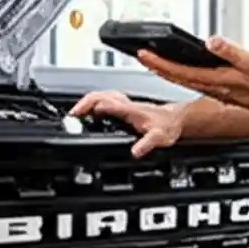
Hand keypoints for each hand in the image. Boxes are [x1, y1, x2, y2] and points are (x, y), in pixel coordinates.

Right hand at [69, 90, 184, 157]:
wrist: (176, 119)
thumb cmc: (167, 126)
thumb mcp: (160, 137)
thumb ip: (147, 144)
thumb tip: (134, 152)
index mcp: (131, 110)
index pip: (108, 104)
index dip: (94, 108)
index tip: (80, 115)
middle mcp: (125, 104)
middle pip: (99, 95)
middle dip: (83, 103)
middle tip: (72, 116)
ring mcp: (123, 103)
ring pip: (100, 95)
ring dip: (86, 102)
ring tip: (75, 113)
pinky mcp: (123, 105)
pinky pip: (104, 99)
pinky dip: (92, 104)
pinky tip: (89, 111)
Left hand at [137, 36, 248, 115]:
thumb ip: (231, 52)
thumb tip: (211, 42)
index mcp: (216, 80)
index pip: (180, 71)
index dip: (159, 63)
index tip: (144, 54)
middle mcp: (213, 87)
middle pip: (177, 77)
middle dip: (157, 67)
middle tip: (142, 57)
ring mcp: (218, 90)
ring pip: (185, 80)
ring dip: (168, 72)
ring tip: (156, 62)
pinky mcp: (224, 90)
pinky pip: (196, 82)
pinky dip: (184, 75)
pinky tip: (183, 71)